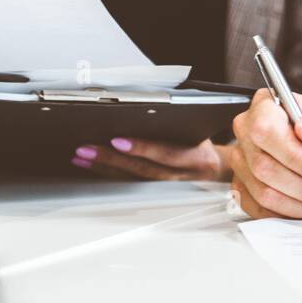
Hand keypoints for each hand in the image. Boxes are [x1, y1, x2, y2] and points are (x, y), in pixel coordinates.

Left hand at [71, 137, 230, 180]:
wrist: (219, 170)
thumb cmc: (206, 144)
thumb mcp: (202, 131)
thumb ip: (181, 124)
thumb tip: (146, 110)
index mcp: (198, 159)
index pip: (167, 154)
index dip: (142, 148)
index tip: (117, 140)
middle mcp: (184, 178)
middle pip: (144, 171)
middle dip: (112, 160)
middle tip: (88, 148)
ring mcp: (170, 189)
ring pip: (134, 181)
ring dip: (105, 169)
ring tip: (82, 157)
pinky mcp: (157, 192)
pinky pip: (130, 185)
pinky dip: (108, 176)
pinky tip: (91, 167)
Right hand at [229, 89, 301, 220]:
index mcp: (268, 105)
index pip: (265, 129)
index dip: (292, 154)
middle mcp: (248, 131)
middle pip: (263, 166)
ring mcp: (242, 161)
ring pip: (263, 192)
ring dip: (301, 203)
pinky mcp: (243, 188)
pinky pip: (260, 210)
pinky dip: (291, 214)